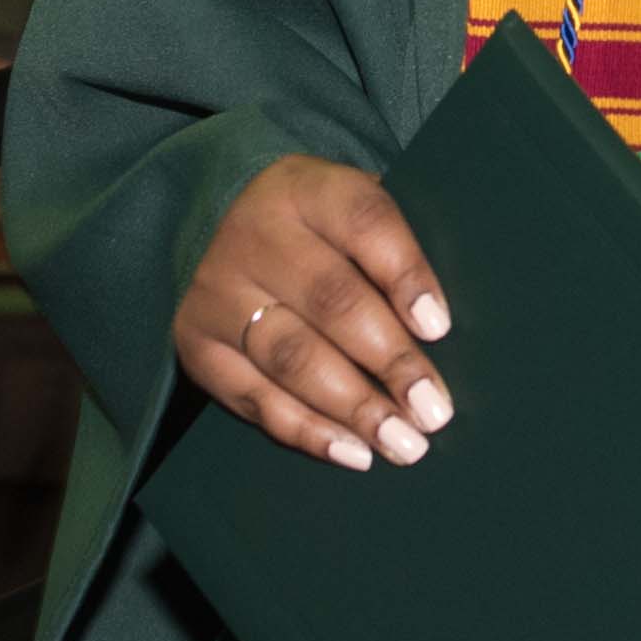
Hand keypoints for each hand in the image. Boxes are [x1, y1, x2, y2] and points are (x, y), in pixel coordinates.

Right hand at [175, 154, 453, 468]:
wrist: (212, 220)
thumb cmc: (316, 225)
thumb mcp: (349, 206)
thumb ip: (391, 248)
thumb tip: (442, 326)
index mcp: (308, 189)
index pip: (365, 223)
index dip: (405, 274)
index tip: (439, 327)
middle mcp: (257, 236)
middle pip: (332, 300)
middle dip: (390, 362)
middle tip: (433, 410)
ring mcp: (220, 291)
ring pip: (293, 356)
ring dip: (354, 407)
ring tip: (403, 441)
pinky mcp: (197, 342)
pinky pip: (254, 396)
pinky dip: (307, 430)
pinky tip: (353, 451)